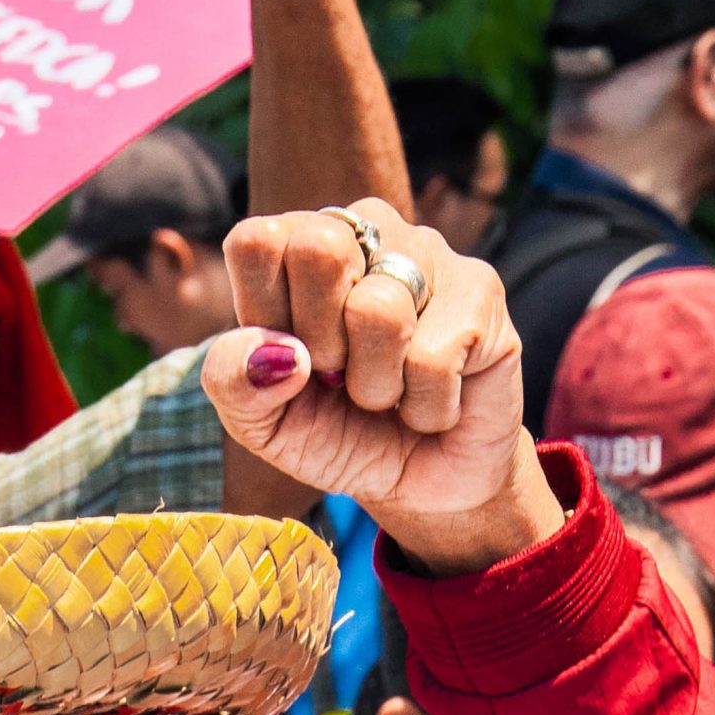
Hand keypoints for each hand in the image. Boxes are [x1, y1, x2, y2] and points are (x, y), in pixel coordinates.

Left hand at [202, 198, 565, 573]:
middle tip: (340, 375)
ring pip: (377, 310)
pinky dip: (424, 406)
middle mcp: (364, 231)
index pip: (256, 240)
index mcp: (296, 246)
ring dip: (375, 386)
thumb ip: (233, 381)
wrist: (419, 483)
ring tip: (389, 393)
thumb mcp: (264, 423)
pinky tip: (434, 402)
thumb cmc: (338, 434)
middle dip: (322, 344)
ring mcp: (428, 252)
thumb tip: (275, 351)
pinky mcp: (481, 290)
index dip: (266, 313)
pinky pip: (432, 358)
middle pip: (317, 250)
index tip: (292, 356)